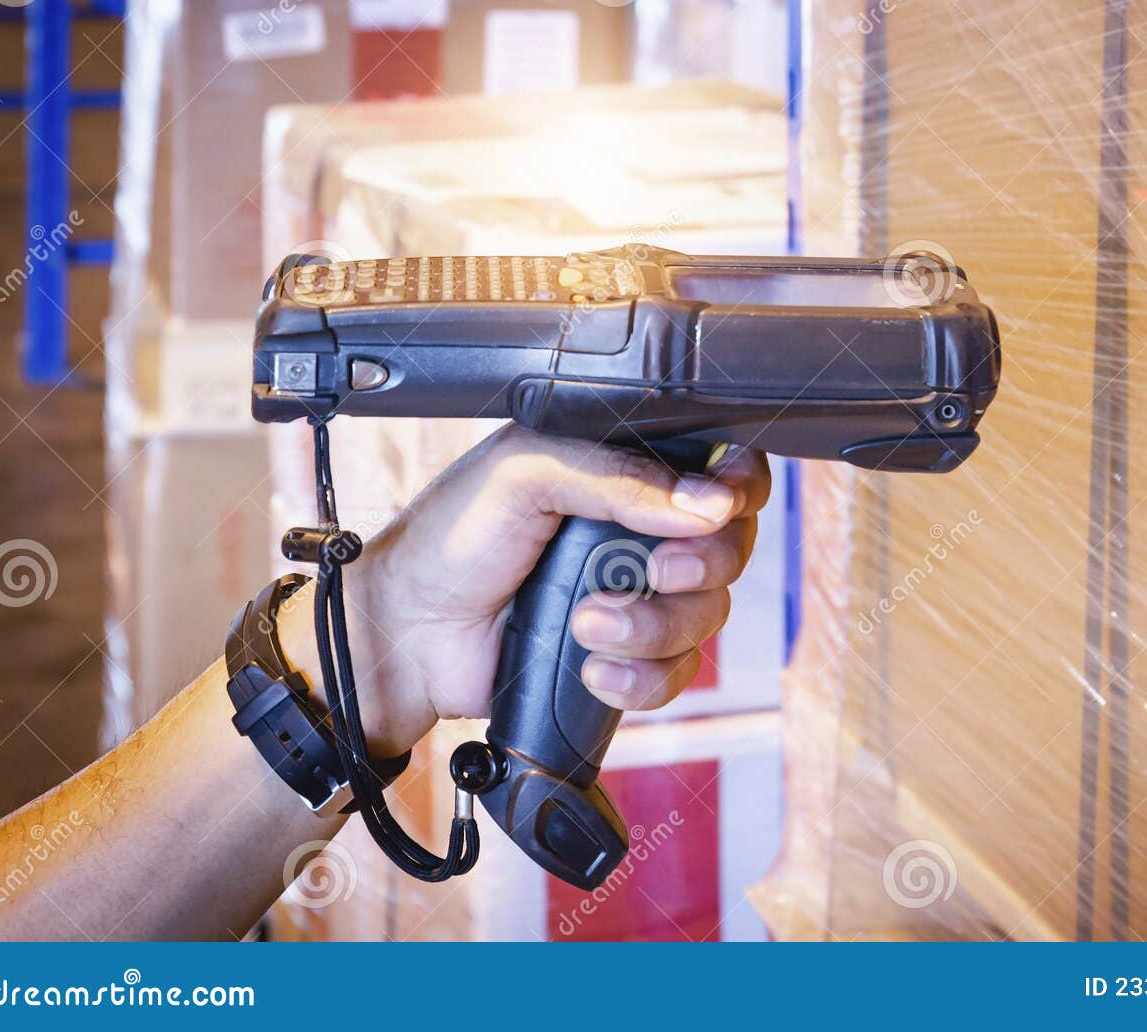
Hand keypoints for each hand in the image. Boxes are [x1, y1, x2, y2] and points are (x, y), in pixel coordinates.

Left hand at [275, 426, 768, 755]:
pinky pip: (677, 674)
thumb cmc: (451, 539)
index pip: (721, 469)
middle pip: (730, 548)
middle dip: (702, 565)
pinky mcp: (627, 656)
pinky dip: (642, 677)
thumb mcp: (527, 473)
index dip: (738, 489)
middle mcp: (642, 530)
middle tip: (656, 571)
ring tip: (586, 623)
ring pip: (708, 616)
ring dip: (654, 627)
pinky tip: (592, 667)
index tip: (720, 508)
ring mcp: (637, 595)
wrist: (408, 635)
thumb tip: (709, 503)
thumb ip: (619, 477)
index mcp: (624, 469)